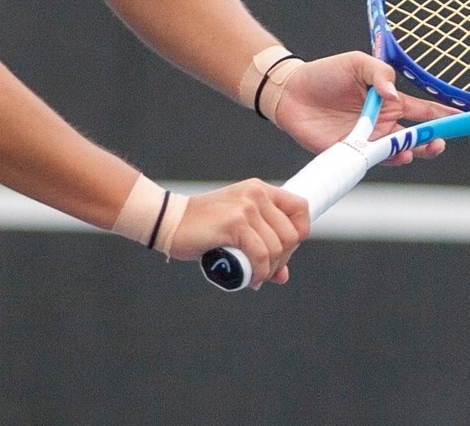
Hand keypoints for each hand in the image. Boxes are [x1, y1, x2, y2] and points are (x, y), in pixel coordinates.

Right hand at [166, 179, 309, 287]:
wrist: (169, 221)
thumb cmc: (202, 228)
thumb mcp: (237, 230)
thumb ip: (262, 246)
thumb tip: (282, 276)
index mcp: (260, 190)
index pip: (301, 208)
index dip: (300, 233)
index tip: (285, 251)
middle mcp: (256, 194)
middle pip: (292, 235)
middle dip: (282, 260)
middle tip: (265, 271)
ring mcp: (246, 207)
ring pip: (277, 248)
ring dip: (269, 270)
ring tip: (255, 276)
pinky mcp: (235, 223)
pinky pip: (261, 255)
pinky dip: (259, 273)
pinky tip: (250, 279)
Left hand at [273, 50, 459, 164]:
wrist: (290, 91)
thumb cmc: (325, 73)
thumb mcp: (356, 63)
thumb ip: (378, 74)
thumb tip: (393, 94)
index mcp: (389, 101)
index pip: (426, 111)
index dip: (447, 115)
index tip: (468, 119)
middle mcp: (383, 123)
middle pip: (418, 136)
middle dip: (434, 140)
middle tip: (441, 141)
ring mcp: (368, 139)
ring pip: (399, 151)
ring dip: (414, 151)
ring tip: (424, 147)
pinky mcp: (351, 151)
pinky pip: (373, 159)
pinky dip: (387, 158)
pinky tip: (397, 153)